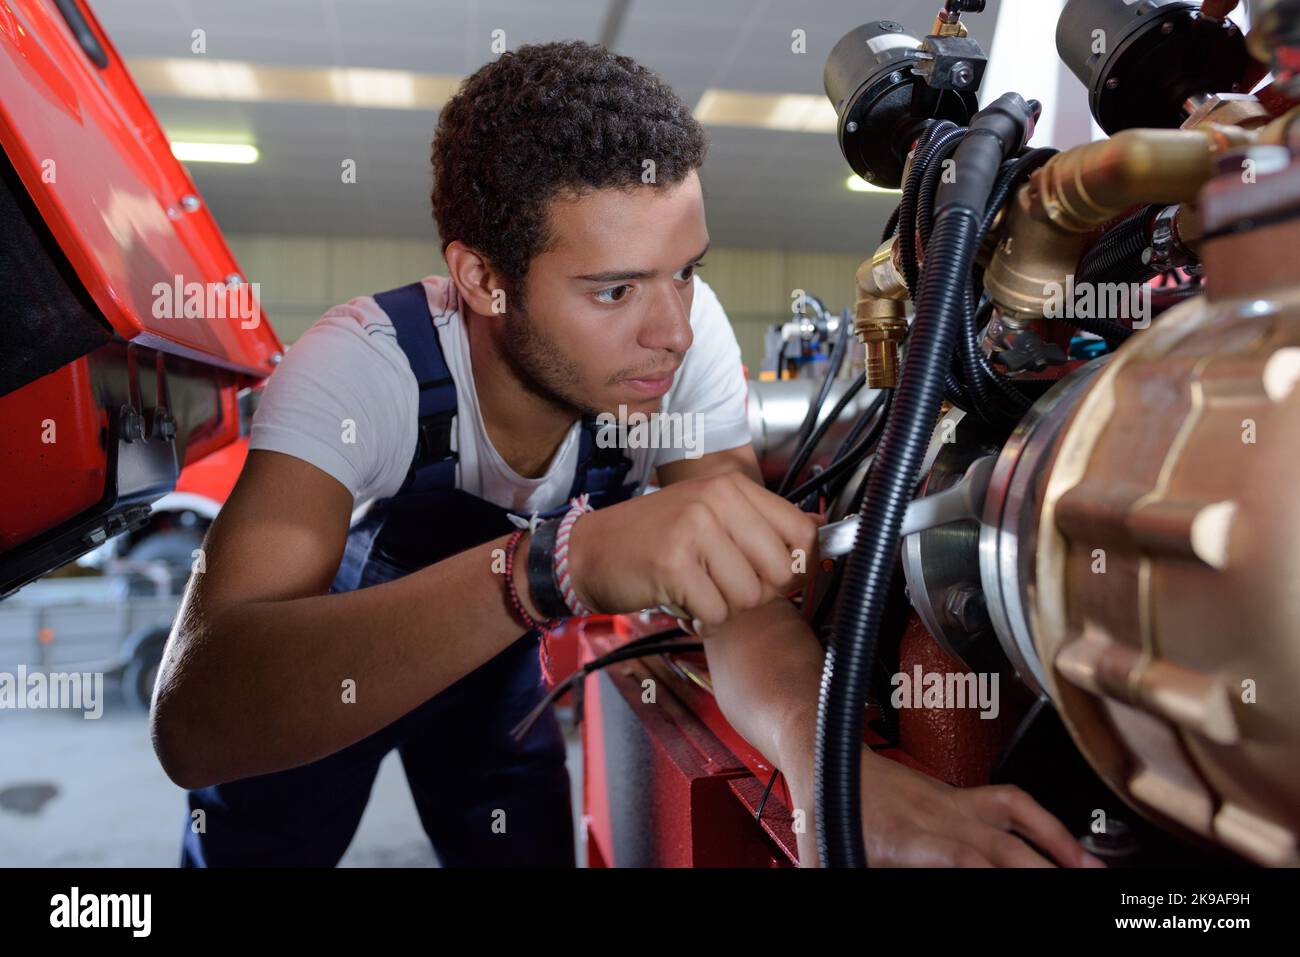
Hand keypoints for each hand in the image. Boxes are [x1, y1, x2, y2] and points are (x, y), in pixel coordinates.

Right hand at [566, 473, 821, 629]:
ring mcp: (693, 530)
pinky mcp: (674, 564)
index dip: (800, 568)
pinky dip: (702, 620)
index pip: (802, 533)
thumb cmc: (653, 540)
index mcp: (731, 486)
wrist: (589, 552)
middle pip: (781, 572)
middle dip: (759, 595)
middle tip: (726, 589)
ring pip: (749, 597)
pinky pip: (717, 613)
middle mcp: (715, 501)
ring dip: (725, 609)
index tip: (781, 581)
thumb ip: (761, 525)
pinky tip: (682, 603)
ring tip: (699, 593)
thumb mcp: (710, 516)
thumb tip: (821, 536)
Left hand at [784, 747, 1105, 867]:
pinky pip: (1011, 801)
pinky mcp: (960, 794)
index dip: (1000, 872)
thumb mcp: (832, 859)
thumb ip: (845, 874)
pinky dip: (1046, 821)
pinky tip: (1068, 846)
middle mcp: (940, 816)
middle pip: (1004, 847)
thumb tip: (844, 881)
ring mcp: (953, 801)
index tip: (1033, 891)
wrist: (824, 751)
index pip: (968, 860)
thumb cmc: (828, 808)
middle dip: (1044, 871)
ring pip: (1017, 818)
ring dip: (1060, 845)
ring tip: (1095, 873)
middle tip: (1079, 892)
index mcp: (911, 838)